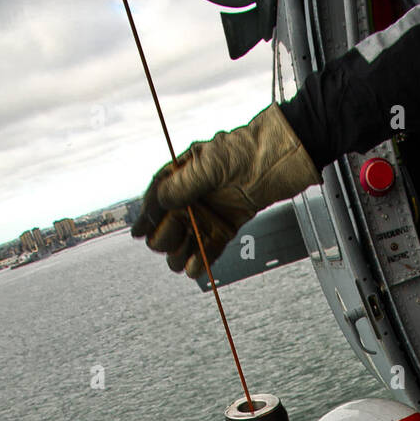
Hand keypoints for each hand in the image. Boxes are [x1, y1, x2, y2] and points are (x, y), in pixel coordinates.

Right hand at [131, 103, 319, 277]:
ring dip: (181, 252)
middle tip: (164, 244)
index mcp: (184, 173)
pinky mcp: (228, 226)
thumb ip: (184, 184)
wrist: (280, 158)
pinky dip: (202, 259)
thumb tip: (160, 202)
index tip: (138, 233)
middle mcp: (195, 194)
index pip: (159, 196)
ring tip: (178, 264)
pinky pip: (211, 246)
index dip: (147, 215)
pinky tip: (193, 270)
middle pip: (170, 222)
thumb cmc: (244, 150)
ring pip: (188, 238)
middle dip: (165, 236)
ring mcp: (212, 211)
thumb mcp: (209, 163)